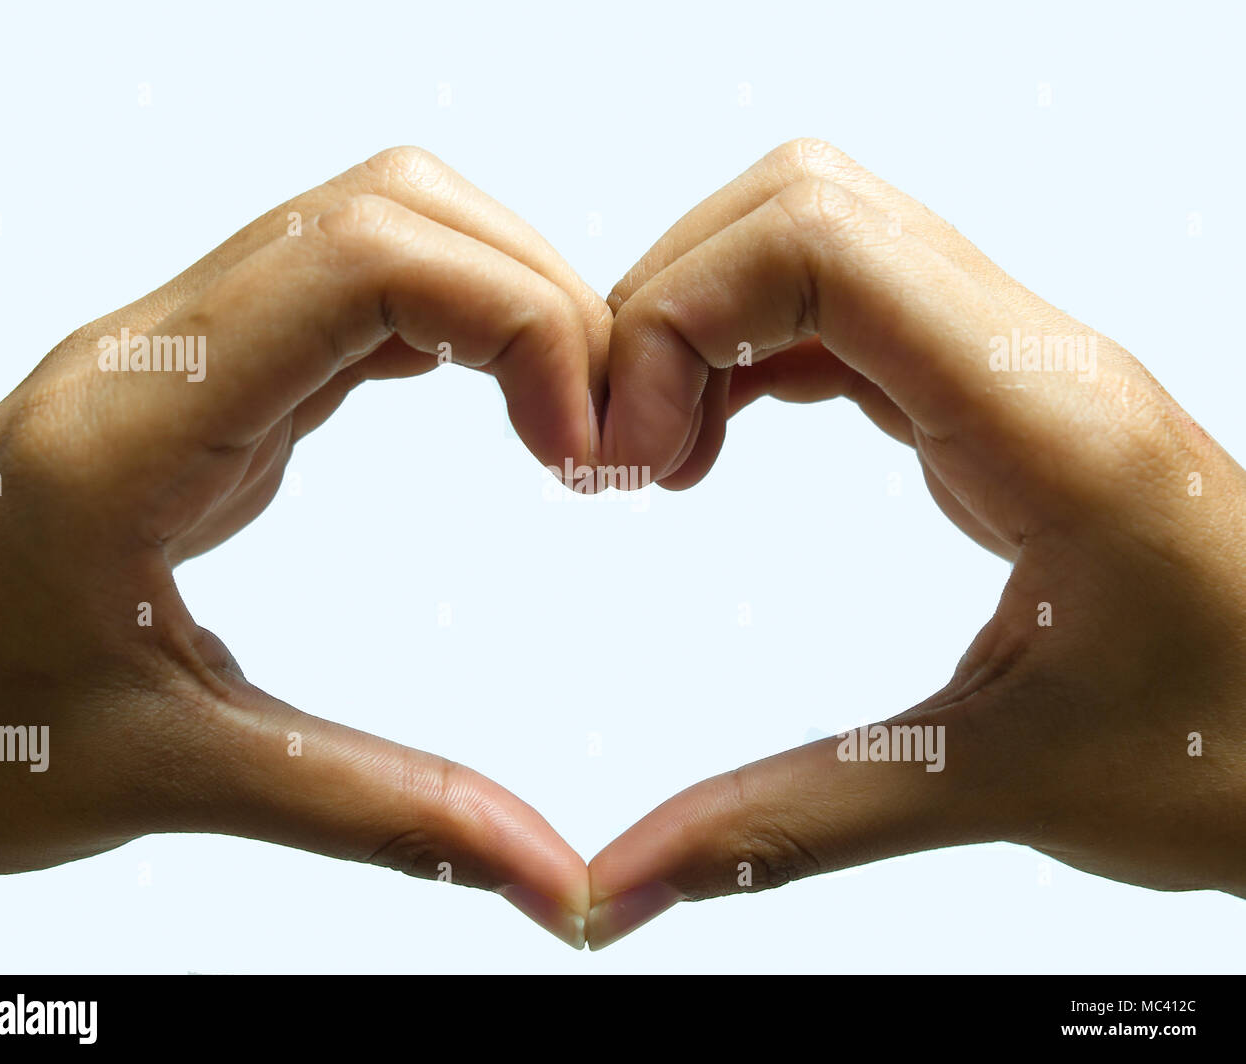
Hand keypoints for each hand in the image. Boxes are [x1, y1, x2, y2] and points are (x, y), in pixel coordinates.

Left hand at [0, 147, 608, 948]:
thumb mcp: (177, 778)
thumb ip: (383, 817)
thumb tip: (549, 875)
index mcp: (139, 428)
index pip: (362, 259)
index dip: (519, 318)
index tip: (579, 447)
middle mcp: (155, 353)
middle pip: (389, 208)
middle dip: (536, 295)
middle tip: (597, 432)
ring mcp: (176, 353)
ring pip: (372, 227)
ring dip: (498, 296)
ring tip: (563, 418)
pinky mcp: (199, 381)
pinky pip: (346, 292)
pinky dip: (449, 323)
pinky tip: (493, 404)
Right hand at [588, 138, 1245, 948]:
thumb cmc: (1232, 759)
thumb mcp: (993, 790)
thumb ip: (783, 828)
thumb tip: (616, 886)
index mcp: (1043, 421)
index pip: (819, 247)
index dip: (674, 322)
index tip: (624, 460)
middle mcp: (1030, 356)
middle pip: (800, 207)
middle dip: (666, 308)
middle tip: (619, 454)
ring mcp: (1012, 362)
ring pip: (816, 240)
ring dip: (701, 323)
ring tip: (654, 455)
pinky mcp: (990, 395)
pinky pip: (840, 310)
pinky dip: (744, 354)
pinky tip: (711, 444)